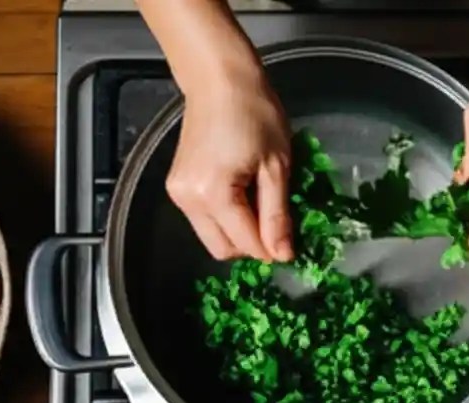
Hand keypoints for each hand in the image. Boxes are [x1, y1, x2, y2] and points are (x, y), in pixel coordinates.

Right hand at [165, 73, 293, 261]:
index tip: (291, 240)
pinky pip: (203, 219)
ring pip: (212, 238)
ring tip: (258, 200)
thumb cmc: (255, 113)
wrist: (219, 80)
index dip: (272, 249)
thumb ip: (277, 215)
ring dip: (238, 232)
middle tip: (275, 221)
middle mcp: (188, 200)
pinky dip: (225, 217)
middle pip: (222, 250)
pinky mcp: (176, 187)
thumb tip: (282, 256)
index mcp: (213, 195)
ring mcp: (178, 194)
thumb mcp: (276, 166)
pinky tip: (240, 191)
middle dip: (252, 245)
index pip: (246, 244)